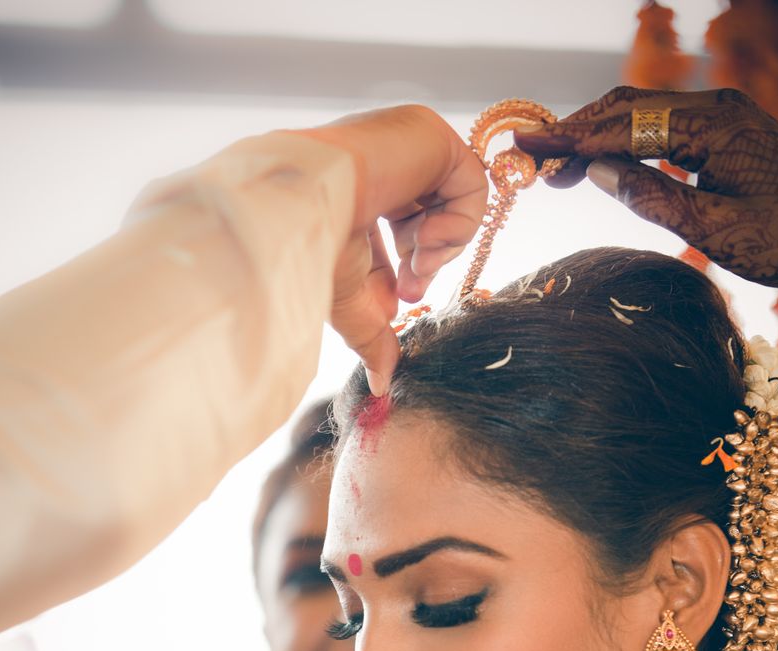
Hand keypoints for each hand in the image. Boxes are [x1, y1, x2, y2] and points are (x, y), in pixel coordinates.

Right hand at [303, 105, 487, 393]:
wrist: (305, 207)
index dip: (412, 268)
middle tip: (412, 288)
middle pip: (429, 217)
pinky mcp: (433, 135)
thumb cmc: (311, 249)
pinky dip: (457, 224)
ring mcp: (408, 145)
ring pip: (455, 203)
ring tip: (415, 260)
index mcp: (355, 192)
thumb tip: (381, 387)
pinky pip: (472, 185)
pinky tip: (425, 237)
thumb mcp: (348, 300)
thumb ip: (371, 338)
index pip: (399, 231)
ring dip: (440, 247)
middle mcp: (382, 164)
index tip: (405, 298)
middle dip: (427, 261)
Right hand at [514, 86, 777, 287]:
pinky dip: (625, 142)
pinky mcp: (724, 133)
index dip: (569, 139)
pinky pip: (662, 126)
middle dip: (575, 132)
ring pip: (643, 115)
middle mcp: (714, 110)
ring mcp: (720, 118)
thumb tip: (599, 171)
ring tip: (558, 169)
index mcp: (710, 127)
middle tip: (531, 162)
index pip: (623, 126)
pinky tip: (607, 163)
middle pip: (628, 108)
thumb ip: (654, 199)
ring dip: (597, 137)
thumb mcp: (716, 230)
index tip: (526, 149)